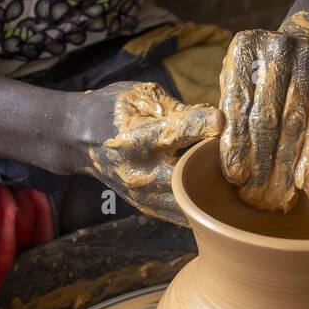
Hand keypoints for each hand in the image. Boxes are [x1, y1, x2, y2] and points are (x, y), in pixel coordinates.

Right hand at [82, 80, 222, 222]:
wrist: (77, 138)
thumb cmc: (112, 109)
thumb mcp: (138, 95)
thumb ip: (175, 107)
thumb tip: (214, 119)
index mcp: (134, 137)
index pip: (175, 131)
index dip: (203, 123)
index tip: (221, 119)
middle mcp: (138, 171)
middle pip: (190, 173)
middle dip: (215, 161)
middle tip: (231, 149)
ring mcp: (142, 194)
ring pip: (190, 199)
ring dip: (211, 185)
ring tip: (225, 169)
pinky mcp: (146, 206)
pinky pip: (182, 212)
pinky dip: (200, 201)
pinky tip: (212, 186)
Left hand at [219, 11, 308, 212]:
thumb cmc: (262, 73)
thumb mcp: (238, 78)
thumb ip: (231, 111)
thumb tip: (232, 165)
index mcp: (245, 47)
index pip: (237, 103)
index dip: (236, 143)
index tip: (235, 177)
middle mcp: (279, 48)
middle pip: (267, 118)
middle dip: (261, 162)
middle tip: (256, 196)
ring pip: (297, 125)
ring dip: (288, 167)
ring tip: (280, 198)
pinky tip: (308, 183)